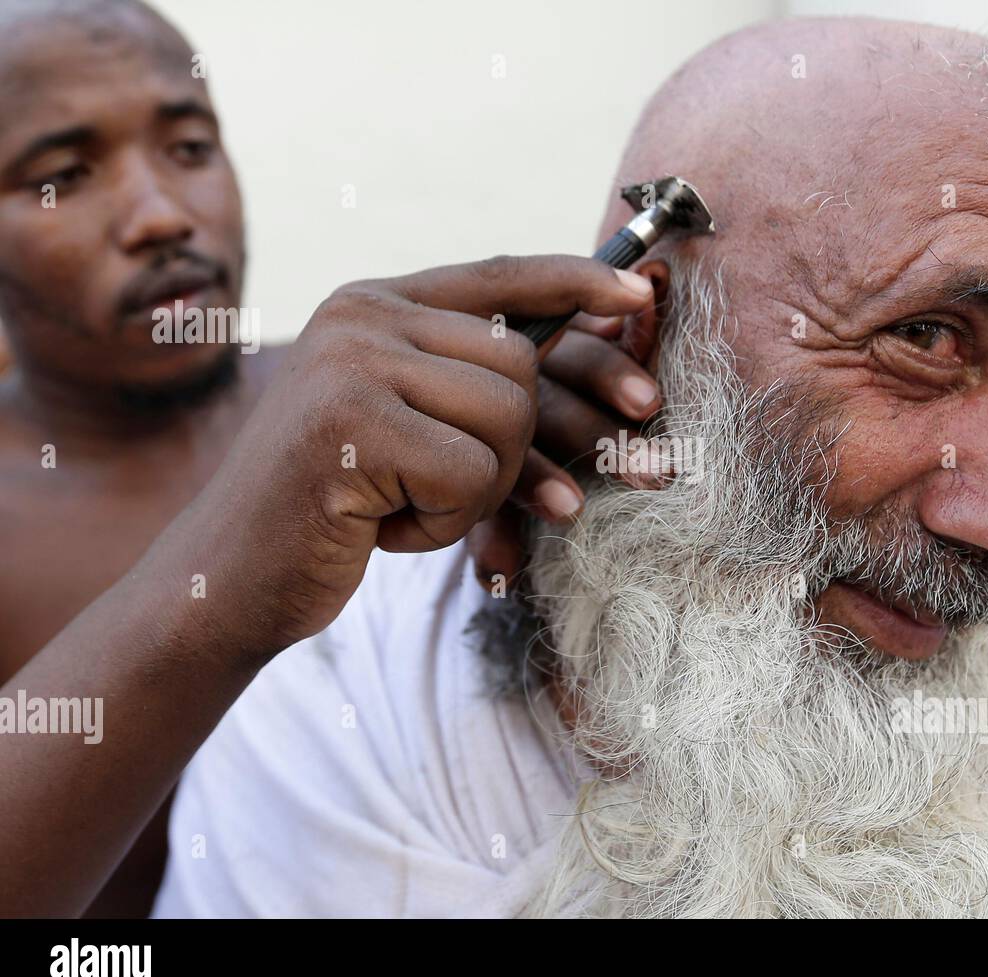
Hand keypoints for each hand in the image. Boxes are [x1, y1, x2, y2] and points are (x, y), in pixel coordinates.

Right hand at [157, 255, 652, 661]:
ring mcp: (351, 362)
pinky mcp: (349, 422)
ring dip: (477, 491)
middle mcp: (361, 315)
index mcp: (376, 303)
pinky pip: (469, 473)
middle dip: (518, 448)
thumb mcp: (407, 426)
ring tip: (408, 506)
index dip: (577, 281)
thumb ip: (472, 380)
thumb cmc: (339, 507)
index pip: (501, 276)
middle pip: (522, 362)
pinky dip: (446, 523)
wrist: (236, 577)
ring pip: (507, 416)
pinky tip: (385, 527)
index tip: (638, 295)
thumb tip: (599, 347)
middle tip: (461, 489)